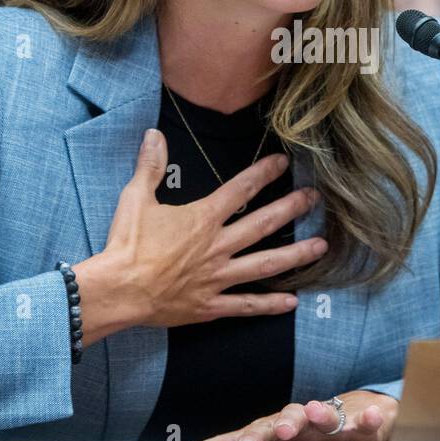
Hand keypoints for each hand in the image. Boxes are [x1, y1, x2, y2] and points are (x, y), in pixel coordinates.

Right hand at [72, 128, 326, 342]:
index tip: (284, 162)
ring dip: (295, 255)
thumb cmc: (126, 244)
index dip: (264, 173)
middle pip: (264, 224)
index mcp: (203, 219)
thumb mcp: (136, 198)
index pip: (241, 190)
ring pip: (265, 264)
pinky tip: (292, 302)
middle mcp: (218, 246)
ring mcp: (218, 277)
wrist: (118, 290)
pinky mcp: (211, 305)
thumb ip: (150, 166)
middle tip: (314, 199)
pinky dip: (269, 304)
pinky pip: (246, 305)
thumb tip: (154, 135)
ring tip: (321, 247)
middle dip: (292, 208)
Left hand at [190, 390, 398, 440]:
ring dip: (317, 414)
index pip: (252, 433)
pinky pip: (366, 421)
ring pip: (325, 417)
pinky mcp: (364, 424)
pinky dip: (367, 418)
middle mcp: (306, 423)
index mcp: (283, 430)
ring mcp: (336, 422)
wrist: (367, 413)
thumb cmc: (317, 431)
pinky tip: (369, 418)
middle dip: (269, 430)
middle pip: (285, 422)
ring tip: (311, 412)